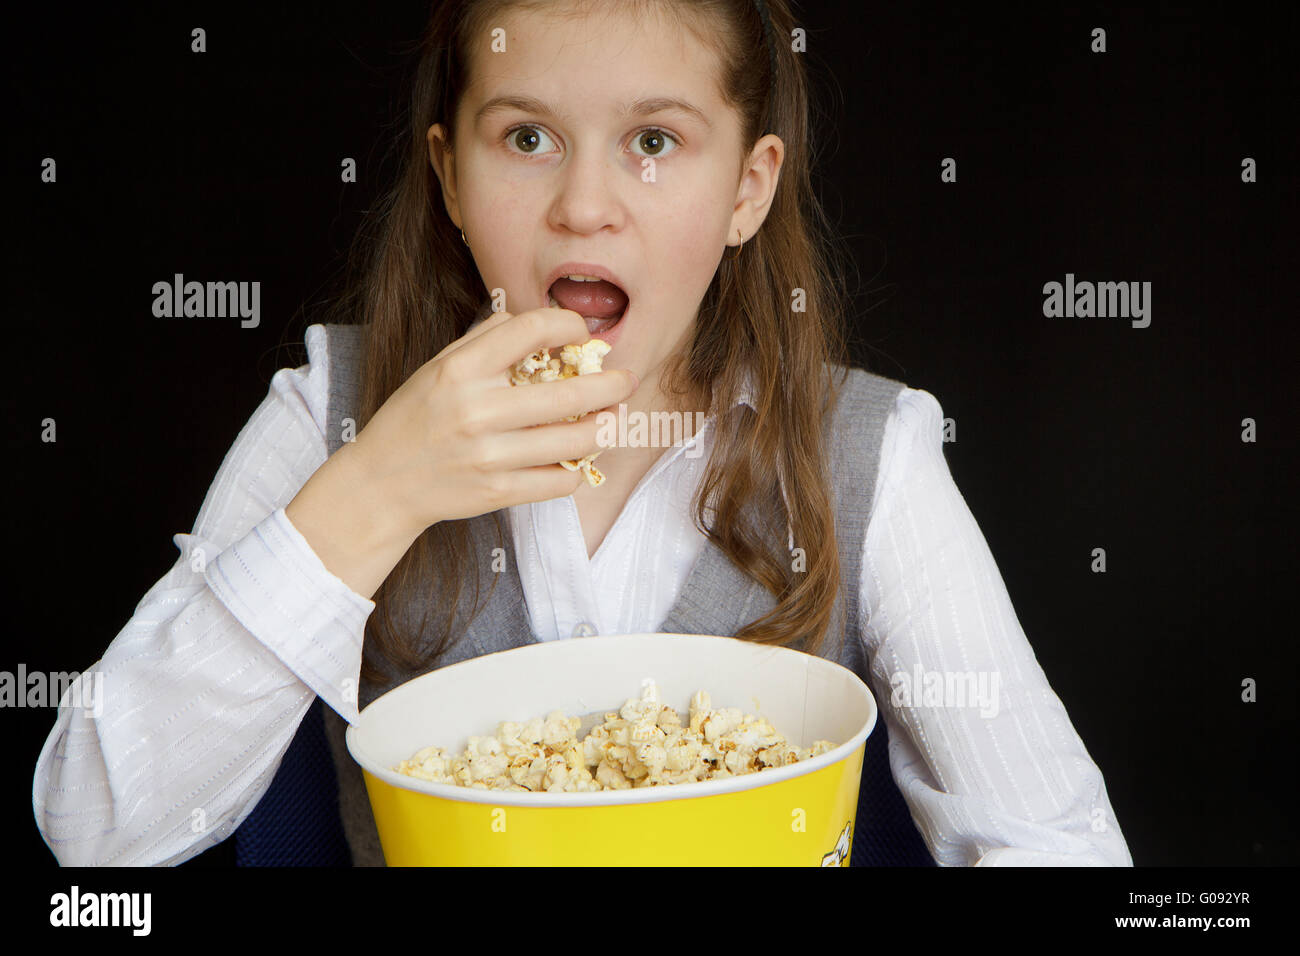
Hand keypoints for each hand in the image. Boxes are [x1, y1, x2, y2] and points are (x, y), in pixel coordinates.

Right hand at [347, 306, 638, 535]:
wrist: (382, 483)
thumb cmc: (414, 418)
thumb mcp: (437, 366)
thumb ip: (484, 340)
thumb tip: (534, 321)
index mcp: (461, 370)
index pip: (532, 329)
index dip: (569, 325)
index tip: (581, 332)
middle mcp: (477, 410)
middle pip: (569, 391)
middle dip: (612, 384)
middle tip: (627, 381)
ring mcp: (489, 455)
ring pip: (575, 440)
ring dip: (605, 428)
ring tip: (612, 419)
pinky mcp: (498, 492)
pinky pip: (561, 481)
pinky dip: (578, 469)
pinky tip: (577, 458)